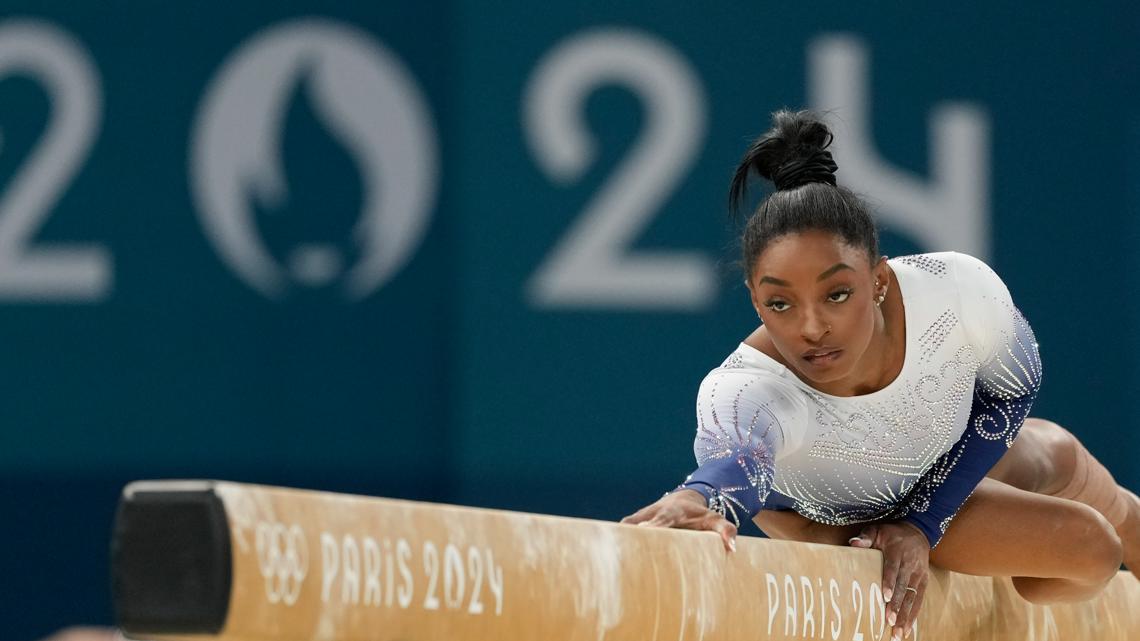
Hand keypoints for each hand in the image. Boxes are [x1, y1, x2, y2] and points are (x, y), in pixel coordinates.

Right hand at [621, 489, 737, 551]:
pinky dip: (616, 543)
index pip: (661, 519)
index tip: (647, 533)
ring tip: (610, 561)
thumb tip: (732, 548)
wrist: (682, 501)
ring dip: (619, 542)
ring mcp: (639, 518)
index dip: (653, 526)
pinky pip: (621, 533)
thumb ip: (726, 530)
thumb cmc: (700, 515)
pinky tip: (608, 561)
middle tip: (621, 554)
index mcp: (671, 512)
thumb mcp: (715, 519)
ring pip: (625, 529)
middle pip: (637, 525)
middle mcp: (651, 513)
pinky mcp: (631, 524)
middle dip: (630, 537)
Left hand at [849, 521, 929, 639]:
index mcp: (897, 551)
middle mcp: (910, 564)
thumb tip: (853, 543)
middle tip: (889, 621)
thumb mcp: (877, 529)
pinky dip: (914, 615)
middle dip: (897, 605)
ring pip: (912, 596)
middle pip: (903, 586)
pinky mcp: (924, 581)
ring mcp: (918, 574)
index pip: (893, 568)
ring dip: (905, 615)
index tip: (886, 597)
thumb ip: (865, 537)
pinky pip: (919, 600)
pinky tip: (908, 629)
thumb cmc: (892, 534)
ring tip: (898, 632)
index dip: (890, 582)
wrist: (918, 532)